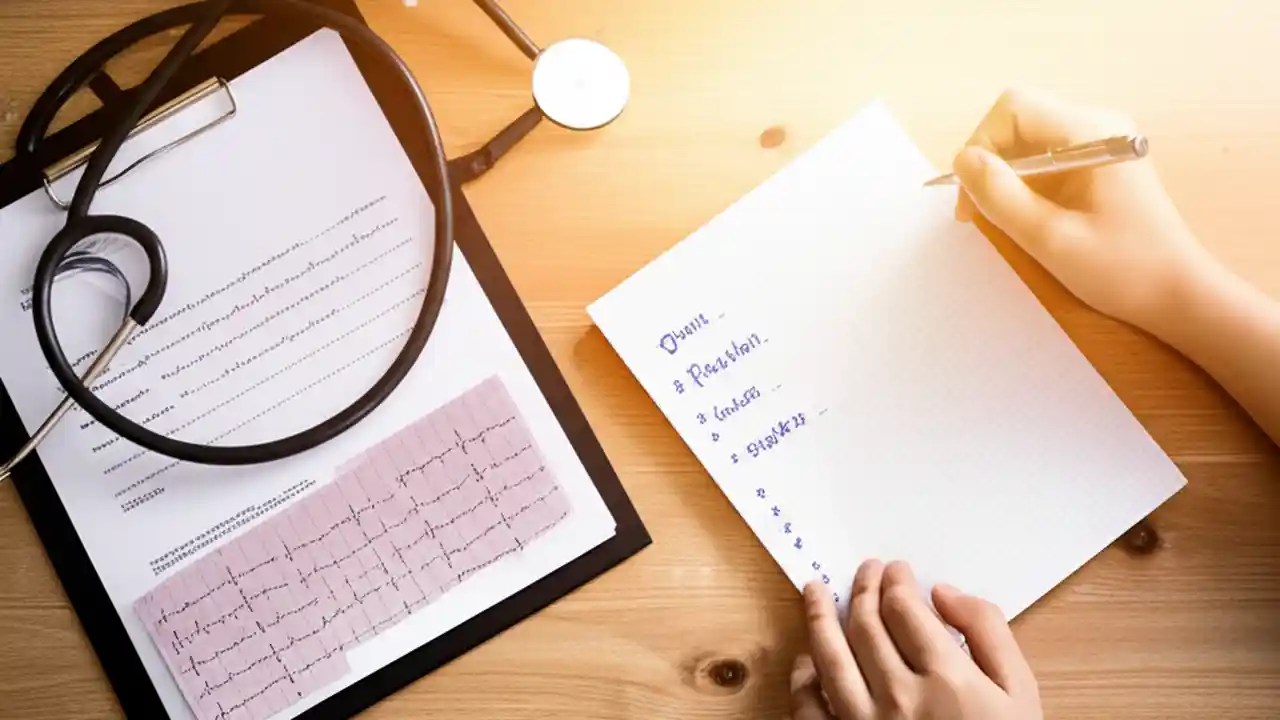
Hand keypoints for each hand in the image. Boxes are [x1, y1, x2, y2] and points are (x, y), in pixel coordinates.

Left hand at [791, 560, 1041, 719]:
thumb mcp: (1020, 692)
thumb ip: (989, 632)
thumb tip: (945, 592)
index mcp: (947, 679)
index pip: (904, 609)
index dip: (896, 581)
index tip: (896, 570)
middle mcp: (900, 697)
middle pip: (866, 625)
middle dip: (863, 589)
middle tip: (864, 571)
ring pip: (828, 657)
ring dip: (818, 617)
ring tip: (815, 591)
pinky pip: (808, 707)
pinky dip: (803, 677)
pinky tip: (806, 658)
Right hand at [951, 88, 1218, 335]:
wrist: (1178, 293)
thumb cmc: (1121, 269)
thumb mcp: (1050, 238)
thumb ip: (1001, 196)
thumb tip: (963, 161)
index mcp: (1091, 133)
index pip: (1013, 108)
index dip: (980, 145)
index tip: (971, 196)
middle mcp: (1097, 124)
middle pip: (1019, 120)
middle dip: (988, 162)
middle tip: (977, 214)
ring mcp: (1101, 141)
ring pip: (1028, 139)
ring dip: (1004, 175)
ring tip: (1002, 219)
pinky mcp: (1099, 162)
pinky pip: (1046, 157)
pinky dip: (1024, 183)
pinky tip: (1026, 216)